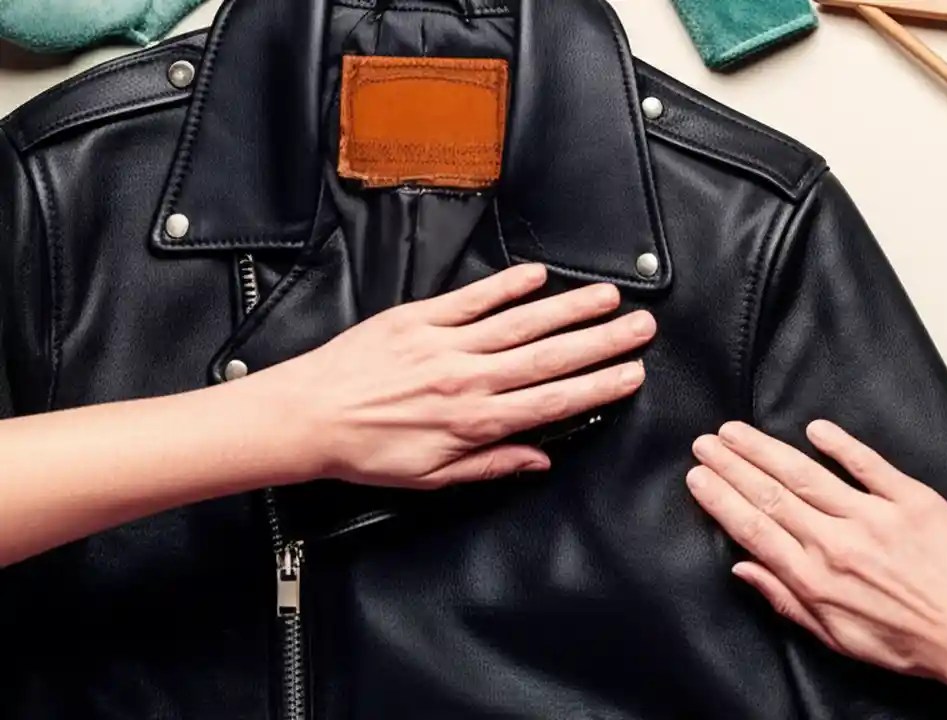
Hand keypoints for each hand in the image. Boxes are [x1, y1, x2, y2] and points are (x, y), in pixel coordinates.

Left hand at [265, 264, 654, 488]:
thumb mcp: (430, 477)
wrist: (305, 418)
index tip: (632, 374)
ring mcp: (445, 344)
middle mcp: (468, 379)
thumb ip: (491, 464)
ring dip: (569, 309)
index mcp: (474, 421)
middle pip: (549, 357)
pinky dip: (507, 286)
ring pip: (520, 324)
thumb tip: (540, 459)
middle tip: (640, 328)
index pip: (552, 402)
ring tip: (607, 298)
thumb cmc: (365, 452)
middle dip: (601, 342)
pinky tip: (539, 276)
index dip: (598, 387)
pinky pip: (472, 299)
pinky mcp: (419, 319)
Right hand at [686, 421, 946, 682]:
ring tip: (737, 431)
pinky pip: (867, 464)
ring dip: (765, 449)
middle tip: (705, 442)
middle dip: (731, 465)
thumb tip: (743, 569)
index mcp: (816, 580)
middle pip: (770, 495)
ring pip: (806, 475)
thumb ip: (786, 600)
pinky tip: (813, 429)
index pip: (754, 529)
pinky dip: (839, 444)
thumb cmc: (909, 641)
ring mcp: (874, 517)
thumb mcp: (837, 638)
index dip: (720, 499)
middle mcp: (838, 544)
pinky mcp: (910, 500)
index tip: (698, 477)